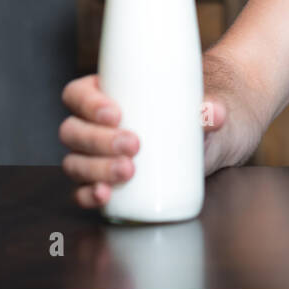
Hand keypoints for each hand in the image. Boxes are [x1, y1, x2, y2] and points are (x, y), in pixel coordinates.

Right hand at [59, 73, 228, 209]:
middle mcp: (93, 125)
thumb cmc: (192, 111)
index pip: (78, 94)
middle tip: (134, 145)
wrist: (205, 141)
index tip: (116, 114)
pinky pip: (83, 191)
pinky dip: (88, 195)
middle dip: (98, 140)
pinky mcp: (106, 181)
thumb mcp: (201, 103)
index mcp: (105, 93)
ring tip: (128, 171)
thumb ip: (210, 106)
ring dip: (96, 169)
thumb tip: (215, 114)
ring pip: (76, 162)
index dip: (88, 104)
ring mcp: (96, 155)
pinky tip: (104, 194)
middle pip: (73, 131)